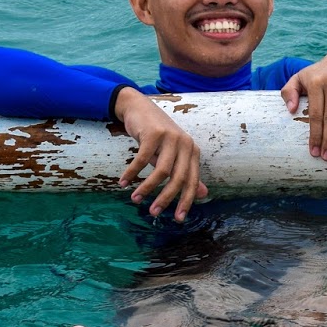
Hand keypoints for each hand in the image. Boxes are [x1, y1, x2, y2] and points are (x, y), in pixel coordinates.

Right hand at [114, 88, 207, 221]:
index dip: (186, 200)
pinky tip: (124, 182)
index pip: (192, 181)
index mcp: (193, 151)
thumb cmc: (158, 136)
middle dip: (166, 198)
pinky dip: (132, 173)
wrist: (140, 108)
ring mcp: (170, 138)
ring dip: (147, 188)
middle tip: (153, 213)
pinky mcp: (154, 133)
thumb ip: (186, 173)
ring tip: (135, 199)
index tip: (178, 219)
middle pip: (178, 178)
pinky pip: (142, 159)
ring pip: (161, 171)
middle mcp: (185, 144)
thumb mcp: (173, 155)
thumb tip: (203, 194)